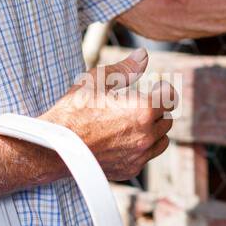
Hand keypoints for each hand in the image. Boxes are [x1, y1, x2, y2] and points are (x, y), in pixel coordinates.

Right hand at [39, 47, 177, 180]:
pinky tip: (121, 141)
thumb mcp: (96, 81)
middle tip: (136, 105)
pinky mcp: (130, 170)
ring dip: (153, 131)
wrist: (55, 147)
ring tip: (132, 123)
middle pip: (167, 120)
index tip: (154, 88)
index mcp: (144, 110)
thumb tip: (143, 55)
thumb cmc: (73, 111)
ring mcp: (139, 156)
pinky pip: (146, 157)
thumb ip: (125, 68)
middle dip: (156, 111)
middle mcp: (147, 135)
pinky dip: (140, 149)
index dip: (162, 90)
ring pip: (161, 141)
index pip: (170, 98)